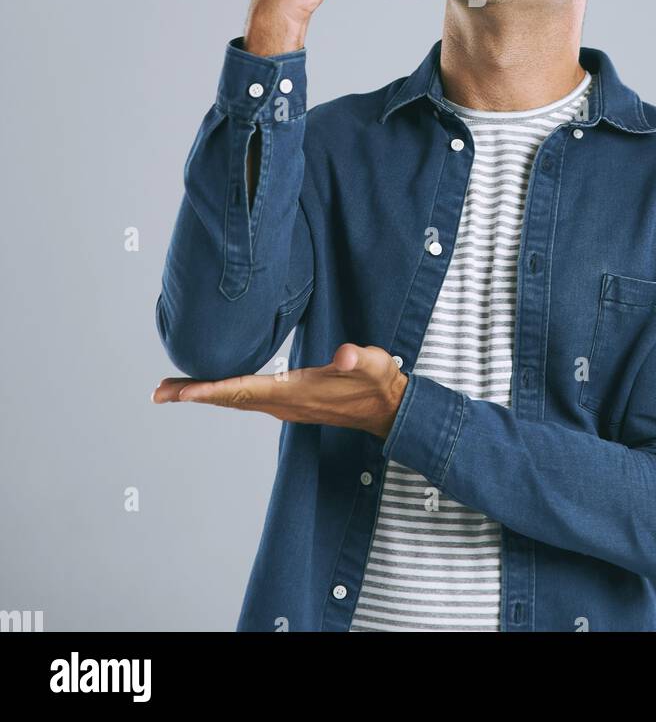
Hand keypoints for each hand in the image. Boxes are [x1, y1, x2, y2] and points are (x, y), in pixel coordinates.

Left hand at [151, 343, 409, 440]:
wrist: (387, 409)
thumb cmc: (379, 383)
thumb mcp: (375, 364)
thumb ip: (360, 359)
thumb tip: (345, 355)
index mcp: (296, 392)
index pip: (246, 390)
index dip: (212, 389)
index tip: (182, 392)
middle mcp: (283, 403)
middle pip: (229, 398)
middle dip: (193, 394)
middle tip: (157, 391)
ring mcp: (284, 405)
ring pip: (233, 400)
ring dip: (201, 395)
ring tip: (170, 390)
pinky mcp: (287, 402)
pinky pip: (244, 398)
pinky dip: (220, 392)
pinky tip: (209, 387)